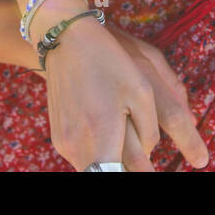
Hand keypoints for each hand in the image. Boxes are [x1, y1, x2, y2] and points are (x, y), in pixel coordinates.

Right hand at [32, 0, 207, 170]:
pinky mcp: (59, 138)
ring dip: (118, 162)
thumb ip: (152, 130)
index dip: (142, 172)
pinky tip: (109, 131)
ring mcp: (65, 143)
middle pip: (112, 172)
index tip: (153, 168)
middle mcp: (78, 146)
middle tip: (150, 163)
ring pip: (97, 168)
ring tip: (131, 143)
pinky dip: (101, 152)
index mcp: (102, 135)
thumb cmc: (109, 61)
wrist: (66, 41)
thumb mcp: (141, 91)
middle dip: (134, 169)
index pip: (120, 173)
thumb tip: (156, 152)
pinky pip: (85, 157)